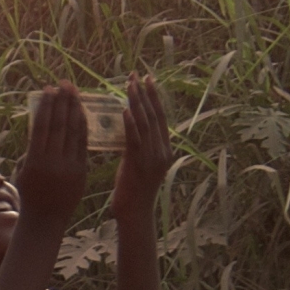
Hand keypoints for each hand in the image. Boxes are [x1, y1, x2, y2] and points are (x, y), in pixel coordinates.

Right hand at [15, 79, 89, 234]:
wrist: (45, 219)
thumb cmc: (30, 192)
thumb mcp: (24, 169)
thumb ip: (32, 147)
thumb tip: (40, 121)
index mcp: (35, 161)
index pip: (42, 127)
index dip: (47, 106)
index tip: (49, 90)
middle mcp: (53, 163)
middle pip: (60, 126)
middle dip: (63, 102)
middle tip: (65, 84)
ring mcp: (69, 167)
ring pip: (74, 133)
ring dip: (75, 110)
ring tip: (75, 93)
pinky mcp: (81, 171)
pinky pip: (83, 144)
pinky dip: (84, 127)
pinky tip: (83, 113)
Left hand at [110, 72, 173, 219]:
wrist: (135, 214)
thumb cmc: (133, 192)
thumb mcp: (139, 165)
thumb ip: (138, 147)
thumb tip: (129, 126)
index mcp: (165, 151)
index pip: (160, 118)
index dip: (154, 97)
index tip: (147, 80)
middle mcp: (162, 151)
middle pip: (154, 116)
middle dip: (145, 94)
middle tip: (137, 75)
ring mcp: (152, 158)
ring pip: (145, 124)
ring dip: (137, 103)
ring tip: (130, 85)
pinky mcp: (139, 164)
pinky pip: (135, 139)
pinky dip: (130, 123)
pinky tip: (124, 109)